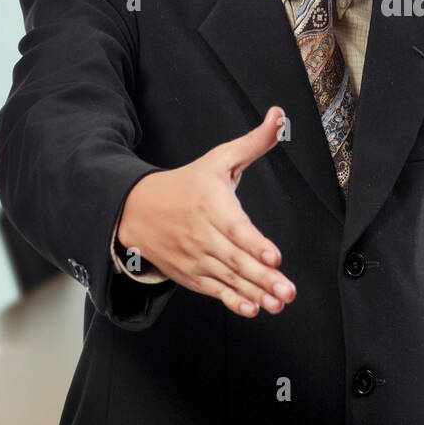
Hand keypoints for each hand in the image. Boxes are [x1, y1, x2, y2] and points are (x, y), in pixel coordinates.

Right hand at [118, 106, 295, 317]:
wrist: (136, 210)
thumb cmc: (186, 184)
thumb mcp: (218, 159)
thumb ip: (253, 142)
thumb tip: (279, 115)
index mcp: (211, 204)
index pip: (235, 227)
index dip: (254, 243)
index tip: (274, 256)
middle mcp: (202, 234)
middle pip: (235, 259)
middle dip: (263, 277)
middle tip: (287, 290)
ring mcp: (195, 258)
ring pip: (227, 278)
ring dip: (254, 293)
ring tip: (277, 303)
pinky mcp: (191, 275)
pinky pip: (213, 290)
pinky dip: (231, 301)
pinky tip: (250, 309)